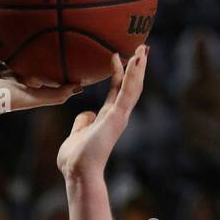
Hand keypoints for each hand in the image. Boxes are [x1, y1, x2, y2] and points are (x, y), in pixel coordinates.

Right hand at [0, 20, 82, 123]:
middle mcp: (3, 68)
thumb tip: (82, 86)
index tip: (59, 38)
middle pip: (18, 47)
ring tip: (15, 4)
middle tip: (41, 14)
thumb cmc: (5, 101)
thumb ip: (58, 93)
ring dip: (5, 24)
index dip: (44, 52)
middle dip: (28, 34)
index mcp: (18, 79)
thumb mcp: (36, 97)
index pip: (33, 63)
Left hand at [56, 46, 147, 180]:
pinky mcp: (117, 117)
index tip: (116, 56)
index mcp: (106, 118)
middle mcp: (116, 116)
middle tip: (142, 47)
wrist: (78, 173)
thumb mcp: (76, 135)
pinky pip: (127, 92)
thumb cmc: (76, 160)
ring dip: (138, 67)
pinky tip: (137, 60)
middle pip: (130, 86)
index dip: (118, 73)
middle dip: (137, 66)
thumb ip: (82, 123)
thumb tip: (86, 113)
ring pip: (132, 87)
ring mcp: (118, 116)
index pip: (116, 91)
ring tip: (143, 48)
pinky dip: (133, 76)